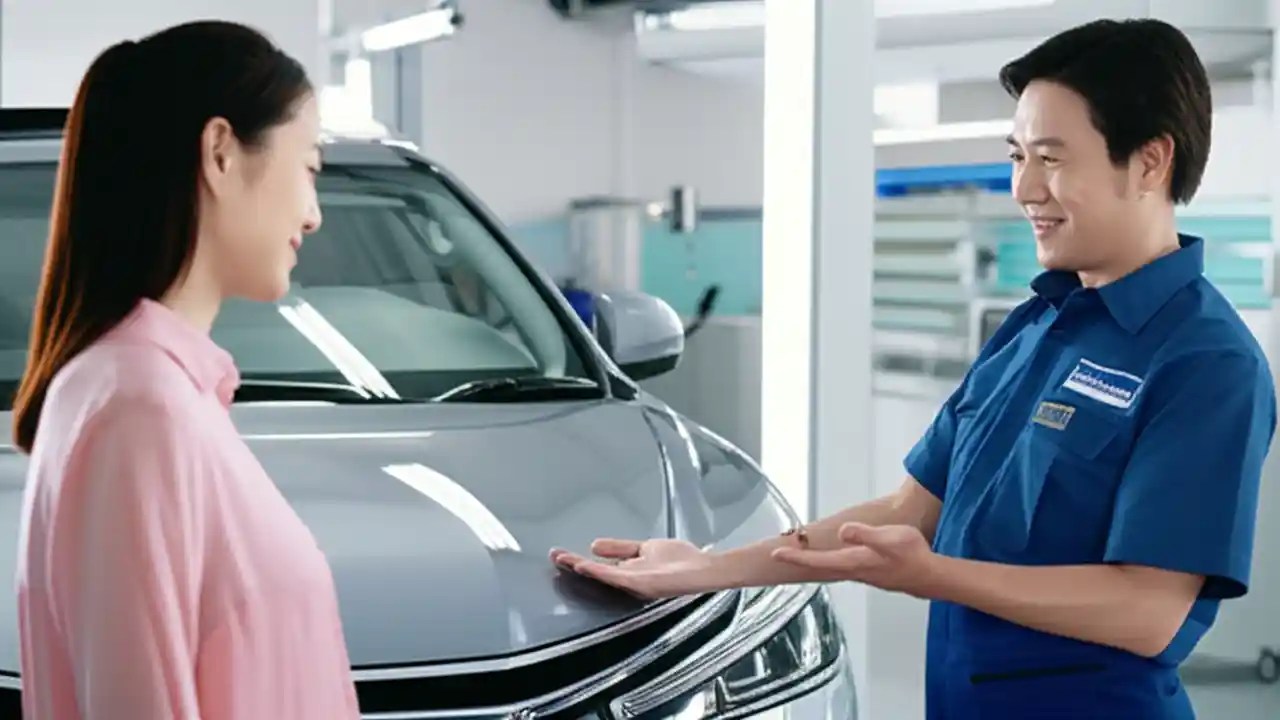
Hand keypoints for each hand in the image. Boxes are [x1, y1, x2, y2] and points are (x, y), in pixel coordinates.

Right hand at [550, 538, 716, 599]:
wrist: (704, 569)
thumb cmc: (681, 561)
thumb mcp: (645, 548)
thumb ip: (620, 548)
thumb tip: (594, 545)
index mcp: (629, 572)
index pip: (598, 566)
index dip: (578, 559)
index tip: (558, 553)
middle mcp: (629, 580)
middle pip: (596, 572)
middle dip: (573, 564)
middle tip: (553, 556)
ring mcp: (636, 583)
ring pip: (602, 576)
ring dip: (582, 567)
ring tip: (563, 560)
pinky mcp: (643, 583)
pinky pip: (617, 577)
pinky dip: (600, 571)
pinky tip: (586, 565)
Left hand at [771, 522, 937, 596]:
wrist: (932, 577)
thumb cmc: (912, 556)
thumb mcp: (889, 538)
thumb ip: (865, 535)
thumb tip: (843, 532)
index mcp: (854, 562)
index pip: (818, 561)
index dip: (796, 557)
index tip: (777, 553)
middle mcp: (855, 571)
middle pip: (820, 567)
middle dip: (800, 561)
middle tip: (780, 555)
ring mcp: (863, 574)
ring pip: (831, 568)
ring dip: (814, 562)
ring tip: (800, 555)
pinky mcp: (872, 573)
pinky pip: (843, 567)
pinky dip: (830, 563)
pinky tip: (832, 559)